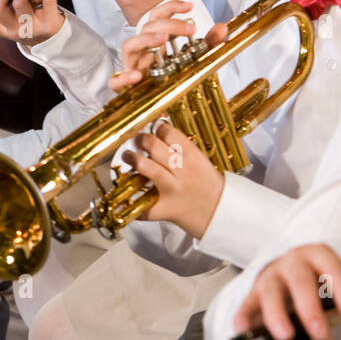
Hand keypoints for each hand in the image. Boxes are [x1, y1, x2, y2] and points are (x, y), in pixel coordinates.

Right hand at [108, 0, 226, 92]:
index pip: (157, 16)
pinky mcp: (125, 88)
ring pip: (129, 46)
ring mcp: (132, 67)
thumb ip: (207, 45)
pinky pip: (116, 81)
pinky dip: (124, 78)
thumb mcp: (192, 60)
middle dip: (168, 24)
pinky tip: (137, 76)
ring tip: (163, 40)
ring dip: (146, 39)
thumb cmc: (169, 80)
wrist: (155, 107)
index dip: (171, 7)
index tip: (189, 6)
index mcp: (155, 41)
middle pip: (147, 27)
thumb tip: (222, 28)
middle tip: (190, 30)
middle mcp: (142, 51)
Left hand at [123, 119, 224, 238]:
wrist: (218, 211)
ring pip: (149, 168)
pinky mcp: (165, 209)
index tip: (152, 129)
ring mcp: (173, 190)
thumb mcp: (200, 160)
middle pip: (155, 147)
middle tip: (137, 140)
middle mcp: (183, 171)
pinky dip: (131, 204)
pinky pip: (144, 205)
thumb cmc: (206, 183)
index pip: (169, 133)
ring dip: (133, 159)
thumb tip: (157, 129)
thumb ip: (180, 147)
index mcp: (193, 157)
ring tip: (127, 156)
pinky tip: (122, 201)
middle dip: (141, 140)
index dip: (157, 128)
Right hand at [232, 245, 340, 339]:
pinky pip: (247, 304)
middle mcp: (293, 262)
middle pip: (300, 281)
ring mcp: (271, 276)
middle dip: (310, 309)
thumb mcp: (330, 288)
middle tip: (319, 333)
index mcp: (317, 256)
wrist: (289, 274)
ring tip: (286, 336)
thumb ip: (335, 305)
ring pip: (271, 291)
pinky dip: (244, 316)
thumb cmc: (315, 284)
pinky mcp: (253, 292)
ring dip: (278, 315)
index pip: (331, 266)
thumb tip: (339, 325)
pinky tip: (244, 328)